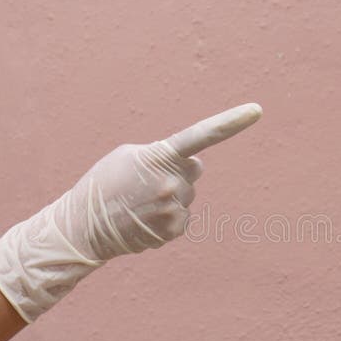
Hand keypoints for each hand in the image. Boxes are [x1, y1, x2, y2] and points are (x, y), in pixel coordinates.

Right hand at [0, 103, 261, 321]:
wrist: (84, 226)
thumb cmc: (105, 182)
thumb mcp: (130, 156)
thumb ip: (166, 154)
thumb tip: (196, 166)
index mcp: (162, 156)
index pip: (203, 135)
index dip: (231, 122)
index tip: (257, 110)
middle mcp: (173, 182)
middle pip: (193, 170)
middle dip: (177, 172)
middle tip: (145, 182)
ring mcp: (175, 208)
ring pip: (187, 195)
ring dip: (169, 196)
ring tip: (139, 202)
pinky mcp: (175, 229)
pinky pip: (182, 215)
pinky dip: (168, 216)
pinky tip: (145, 218)